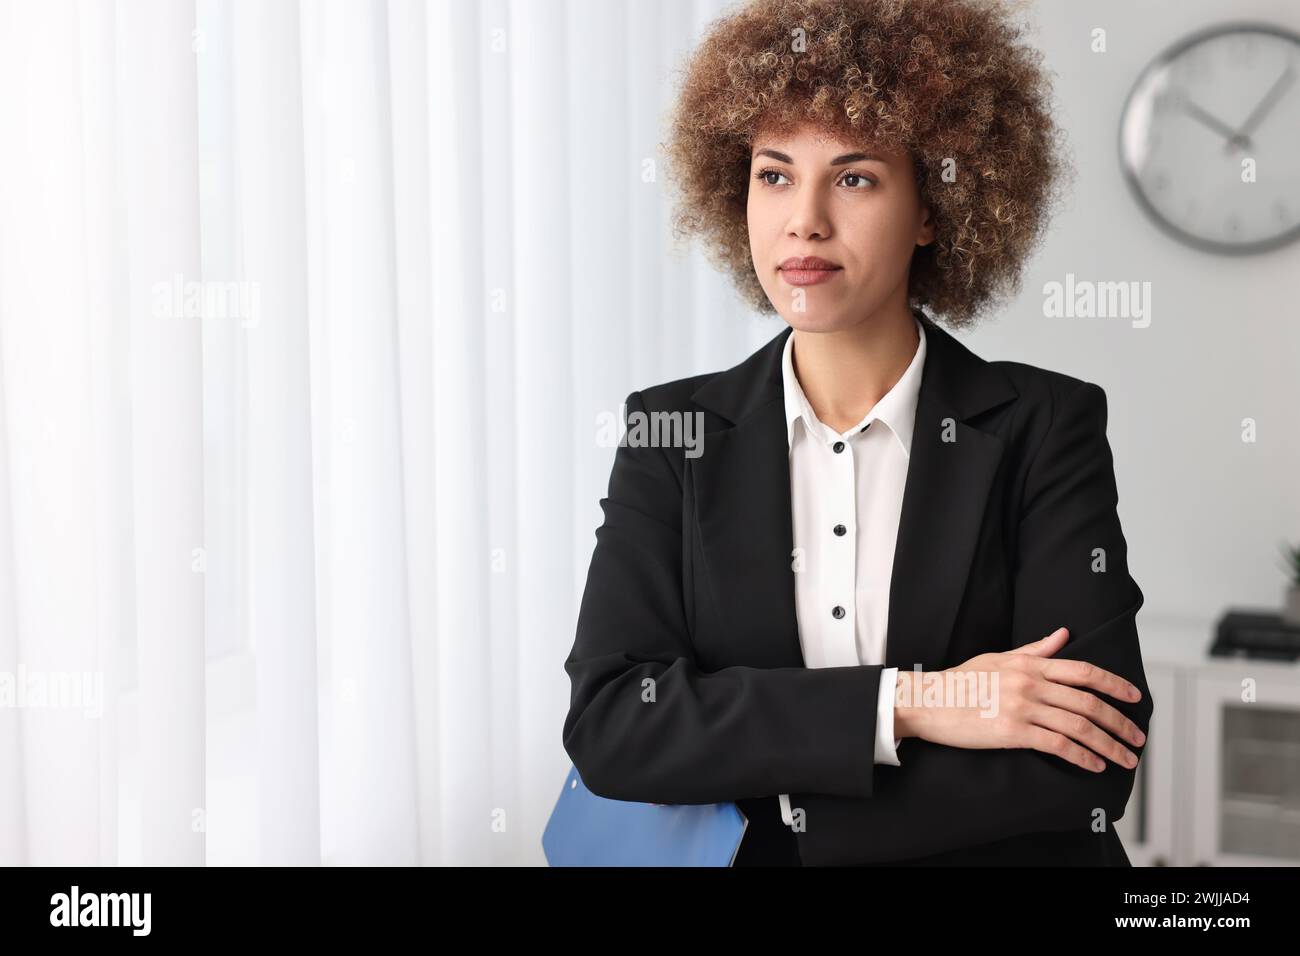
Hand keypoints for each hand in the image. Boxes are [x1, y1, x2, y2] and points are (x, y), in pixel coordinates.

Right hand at [893, 627, 1146, 772]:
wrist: (928, 701)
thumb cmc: (960, 681)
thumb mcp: (998, 658)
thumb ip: (1034, 650)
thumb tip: (1064, 635)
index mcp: (1029, 665)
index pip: (1083, 672)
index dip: (1114, 685)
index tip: (1135, 698)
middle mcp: (1030, 684)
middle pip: (1088, 703)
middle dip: (1119, 722)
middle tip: (1137, 737)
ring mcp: (1022, 708)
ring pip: (1078, 727)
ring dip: (1108, 745)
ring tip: (1125, 758)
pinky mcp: (1012, 732)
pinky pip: (1057, 745)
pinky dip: (1081, 757)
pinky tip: (1094, 766)